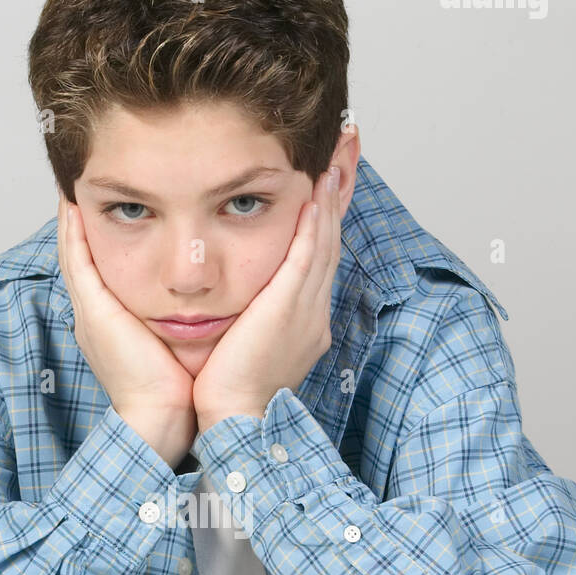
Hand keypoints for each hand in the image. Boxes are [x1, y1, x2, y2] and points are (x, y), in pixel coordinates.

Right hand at [56, 190, 198, 466]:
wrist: (163, 418)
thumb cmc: (179, 388)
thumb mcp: (181, 340)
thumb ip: (185, 315)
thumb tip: (209, 297)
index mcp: (117, 319)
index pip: (106, 264)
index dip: (106, 232)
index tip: (116, 200)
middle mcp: (98, 311)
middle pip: (86, 251)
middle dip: (85, 215)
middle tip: (87, 178)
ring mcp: (91, 309)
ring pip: (75, 248)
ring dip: (75, 213)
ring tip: (77, 176)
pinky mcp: (94, 310)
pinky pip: (77, 260)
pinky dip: (72, 230)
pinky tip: (72, 200)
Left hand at [192, 163, 343, 433]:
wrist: (234, 421)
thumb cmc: (229, 394)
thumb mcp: (247, 346)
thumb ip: (250, 317)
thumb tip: (241, 299)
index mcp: (304, 322)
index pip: (318, 259)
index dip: (326, 219)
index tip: (329, 183)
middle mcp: (313, 313)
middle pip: (331, 242)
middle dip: (339, 195)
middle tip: (346, 153)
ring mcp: (306, 311)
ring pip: (325, 243)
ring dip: (332, 197)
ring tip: (338, 157)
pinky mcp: (289, 310)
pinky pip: (306, 258)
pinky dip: (313, 225)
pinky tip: (316, 194)